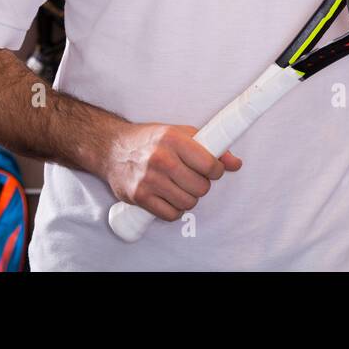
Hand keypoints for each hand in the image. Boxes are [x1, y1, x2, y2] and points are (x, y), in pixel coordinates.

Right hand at [105, 122, 242, 222]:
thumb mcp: (181, 134)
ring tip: (180, 188)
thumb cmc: (150, 140)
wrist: (112, 148)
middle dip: (201, 185)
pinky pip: (170, 215)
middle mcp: (161, 159)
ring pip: (187, 203)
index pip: (210, 165)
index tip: (212, 170)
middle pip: (200, 187)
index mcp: (174, 139)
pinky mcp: (139, 197)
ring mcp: (149, 180)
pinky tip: (170, 198)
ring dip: (188, 199)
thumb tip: (236, 164)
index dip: (216, 170)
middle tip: (192, 178)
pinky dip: (174, 210)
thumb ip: (210, 147)